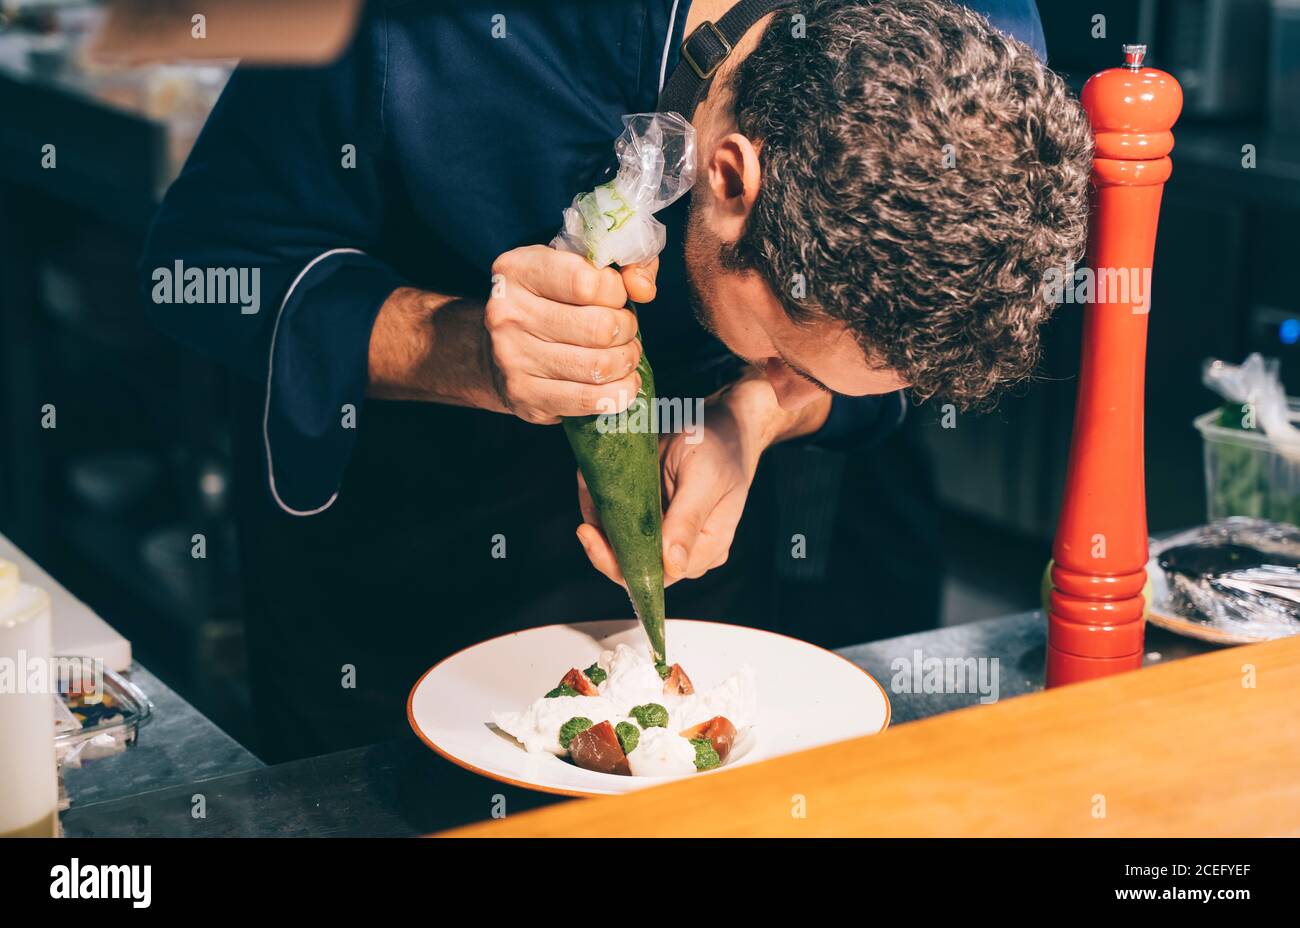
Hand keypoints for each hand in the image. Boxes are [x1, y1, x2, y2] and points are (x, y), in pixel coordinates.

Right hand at [485, 245, 658, 423]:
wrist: (500, 351)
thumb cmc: (551, 301)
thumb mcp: (579, 265)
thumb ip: (623, 265)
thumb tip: (644, 289)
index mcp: (517, 271)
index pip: (587, 282)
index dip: (616, 291)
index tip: (614, 296)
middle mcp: (507, 314)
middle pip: (599, 328)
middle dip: (626, 329)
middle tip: (624, 329)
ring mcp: (513, 359)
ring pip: (600, 366)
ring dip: (626, 360)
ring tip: (624, 354)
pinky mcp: (526, 397)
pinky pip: (591, 399)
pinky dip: (621, 392)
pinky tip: (622, 381)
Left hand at [576, 385, 767, 588]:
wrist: (724, 426)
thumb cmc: (719, 448)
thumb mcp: (704, 478)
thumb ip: (688, 521)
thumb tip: (673, 565)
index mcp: (707, 547)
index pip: (659, 576)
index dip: (623, 565)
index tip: (593, 536)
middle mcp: (687, 549)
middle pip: (637, 567)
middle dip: (605, 546)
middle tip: (584, 527)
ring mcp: (669, 535)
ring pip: (624, 546)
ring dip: (601, 523)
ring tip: (589, 492)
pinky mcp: (654, 518)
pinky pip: (622, 523)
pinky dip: (604, 508)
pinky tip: (595, 487)